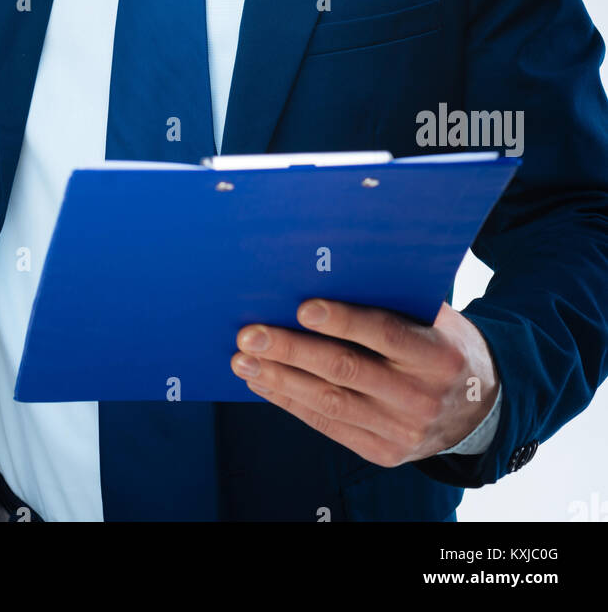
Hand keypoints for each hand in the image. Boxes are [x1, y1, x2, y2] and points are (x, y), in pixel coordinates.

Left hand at [230, 299, 497, 464]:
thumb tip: (333, 271)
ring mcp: (401, 430)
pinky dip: (292, 403)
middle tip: (251, 334)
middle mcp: (420, 396)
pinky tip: (265, 384)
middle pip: (346, 371)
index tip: (303, 307)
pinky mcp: (384, 453)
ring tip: (245, 360)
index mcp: (438, 355)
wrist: (480, 408)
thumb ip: (394, 300)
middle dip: (291, 350)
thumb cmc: (445, 346)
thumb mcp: (436, 319)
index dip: (343, 320)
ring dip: (281, 379)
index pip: (384, 334)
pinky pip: (329, 426)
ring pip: (330, 403)